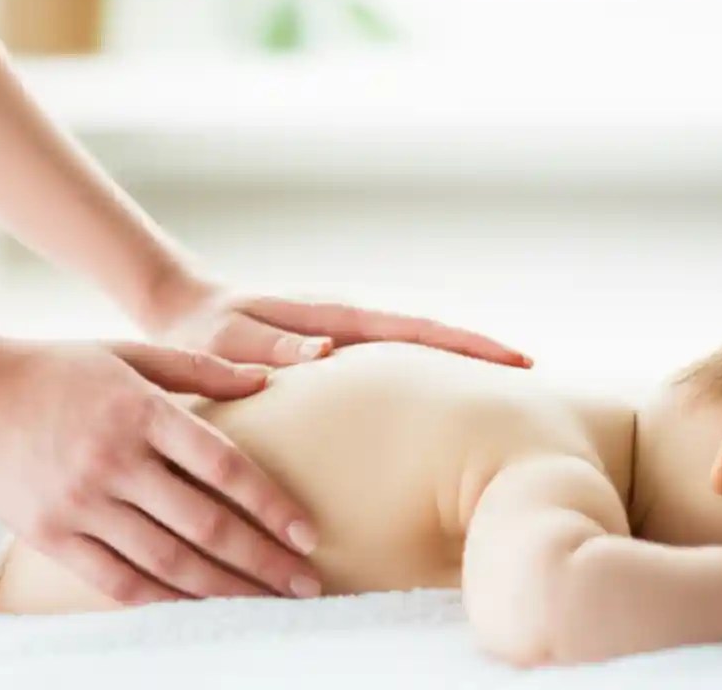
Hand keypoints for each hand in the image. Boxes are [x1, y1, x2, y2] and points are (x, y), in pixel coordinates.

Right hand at [0, 339, 320, 604]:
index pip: (223, 466)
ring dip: (227, 589)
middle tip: (308, 583)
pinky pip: (119, 581)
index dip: (271, 504)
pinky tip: (204, 608)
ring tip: (269, 603)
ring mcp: (80, 504)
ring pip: (168, 562)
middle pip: (205, 525)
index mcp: (139, 410)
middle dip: (264, 560)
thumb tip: (267, 378)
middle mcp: (113, 460)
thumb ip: (200, 366)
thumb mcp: (129, 352)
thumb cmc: (58, 369)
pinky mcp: (53, 536)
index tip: (308, 533)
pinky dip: (166, 601)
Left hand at [142, 276, 531, 367]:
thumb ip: (268, 349)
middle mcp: (349, 326)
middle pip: (431, 336)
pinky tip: (445, 410)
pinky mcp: (339, 354)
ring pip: (415, 351)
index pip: (413, 327)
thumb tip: (324, 354)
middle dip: (480, 353)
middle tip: (533, 380)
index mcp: (332, 319)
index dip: (466, 344)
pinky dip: (424, 379)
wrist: (188, 312)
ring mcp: (347, 338)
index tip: (516, 360)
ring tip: (504, 401)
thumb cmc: (205, 332)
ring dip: (456, 367)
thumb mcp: (227, 341)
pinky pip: (391, 367)